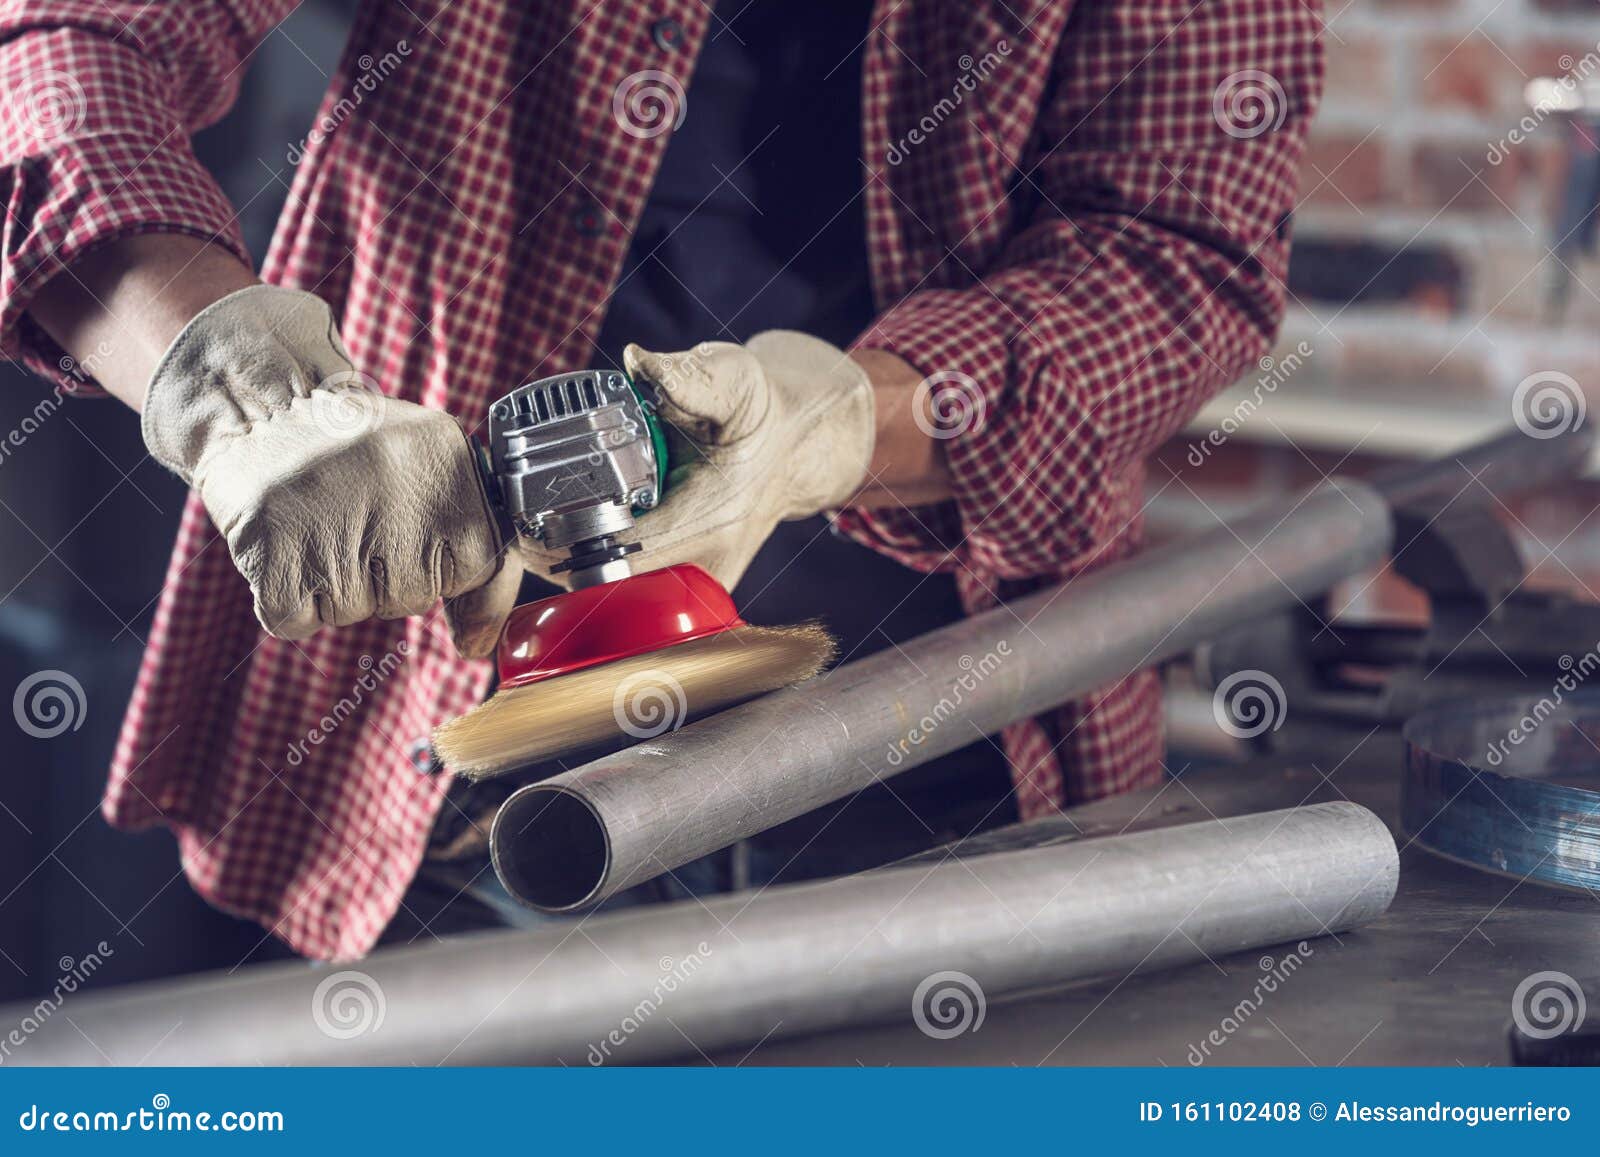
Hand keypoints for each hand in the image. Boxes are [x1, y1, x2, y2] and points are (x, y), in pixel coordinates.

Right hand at [139, 285, 510, 656]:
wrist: (260, 408)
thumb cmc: (356, 450)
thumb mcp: (432, 466)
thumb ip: (470, 549)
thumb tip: (478, 645)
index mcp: (451, 463)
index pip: (478, 567)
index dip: (440, 560)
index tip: (411, 530)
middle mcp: (401, 493)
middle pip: (414, 597)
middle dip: (386, 574)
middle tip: (355, 516)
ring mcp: (336, 527)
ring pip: (354, 612)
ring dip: (335, 584)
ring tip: (319, 522)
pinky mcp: (274, 556)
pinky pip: (297, 620)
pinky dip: (290, 597)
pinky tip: (288, 542)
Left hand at [519, 331, 875, 591]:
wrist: (794, 450)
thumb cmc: (759, 416)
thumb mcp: (732, 381)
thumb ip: (689, 374)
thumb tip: (639, 362)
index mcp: (709, 523)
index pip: (619, 556)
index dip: (562, 546)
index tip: (523, 521)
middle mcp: (705, 566)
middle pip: (607, 586)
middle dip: (556, 557)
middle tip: (517, 520)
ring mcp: (698, 585)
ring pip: (614, 596)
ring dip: (570, 567)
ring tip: (535, 527)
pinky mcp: (688, 588)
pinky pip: (627, 590)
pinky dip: (593, 569)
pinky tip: (569, 539)